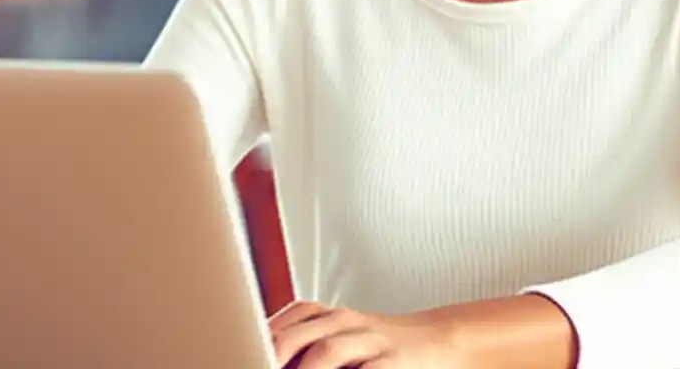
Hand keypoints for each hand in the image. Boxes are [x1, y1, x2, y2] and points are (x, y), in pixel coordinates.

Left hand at [270, 300, 467, 368]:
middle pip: (298, 334)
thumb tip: (260, 355)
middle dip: (272, 354)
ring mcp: (369, 341)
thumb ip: (302, 346)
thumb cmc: (379, 346)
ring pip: (328, 350)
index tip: (239, 353)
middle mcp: (345, 323)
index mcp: (325, 316)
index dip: (259, 338)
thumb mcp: (338, 339)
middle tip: (254, 364)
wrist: (439, 340)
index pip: (283, 323)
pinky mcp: (394, 362)